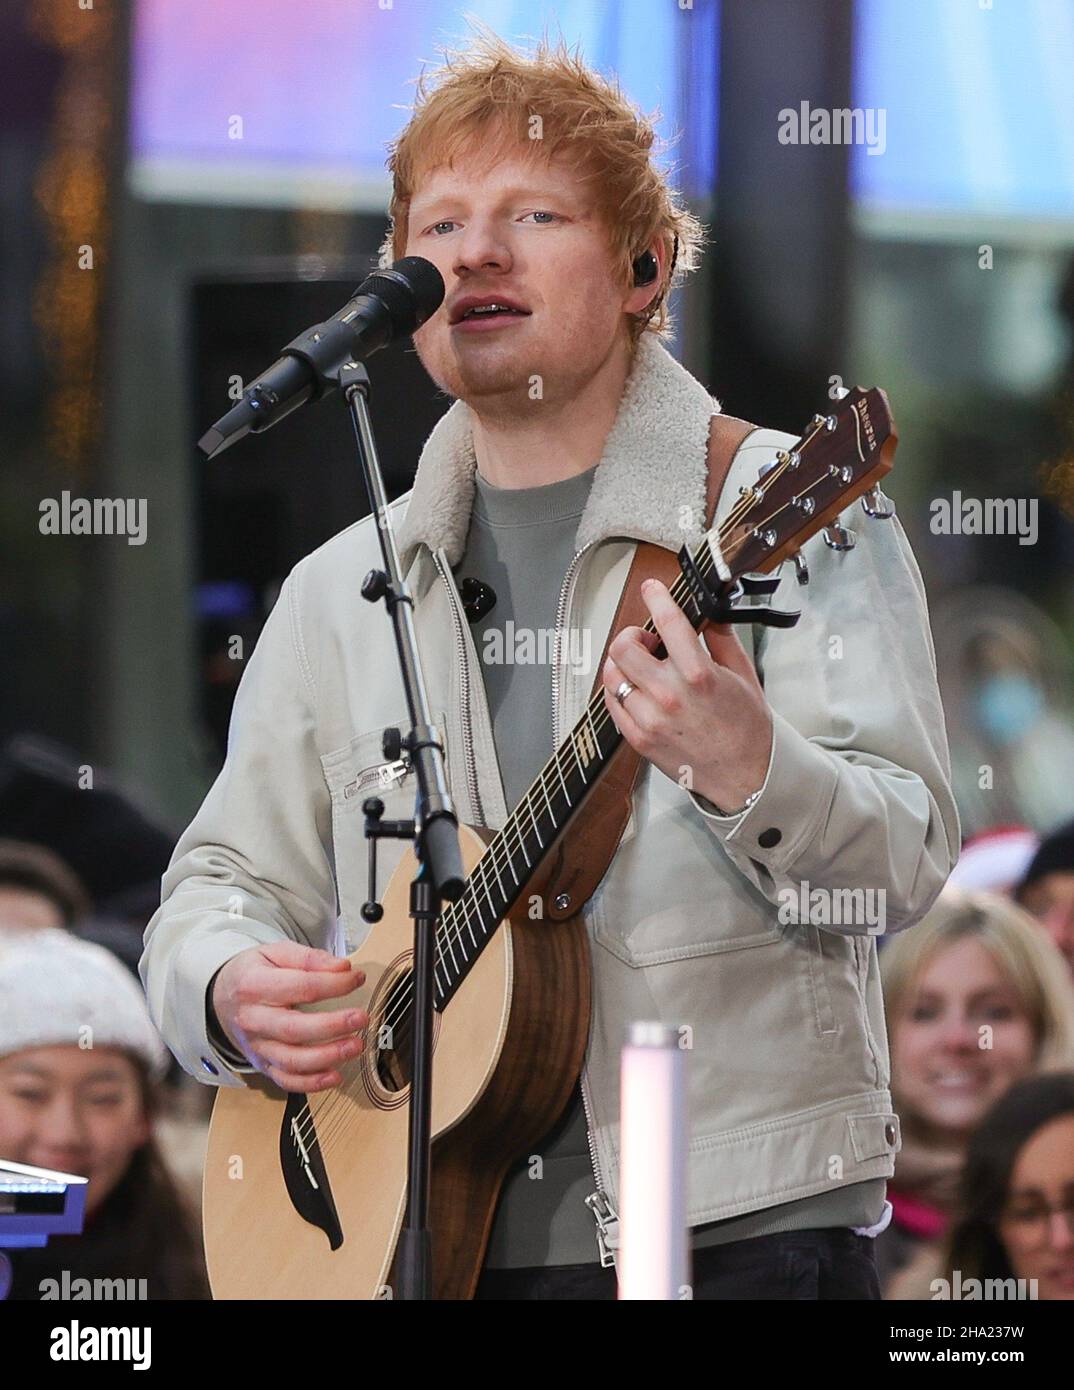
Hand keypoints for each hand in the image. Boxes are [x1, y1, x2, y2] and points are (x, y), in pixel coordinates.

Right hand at [211, 941, 367, 1092]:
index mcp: (254, 985)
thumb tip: (342, 967)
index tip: (357, 978)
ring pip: (291, 1060)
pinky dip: (311, 1084)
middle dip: (332, 1026)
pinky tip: (335, 1076)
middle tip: (361, 1018)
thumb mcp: (275, 953)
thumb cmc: (253, 974)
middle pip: (293, 1028)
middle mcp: (252, 1019)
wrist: (221, 997)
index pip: (300, 986)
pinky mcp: (262, 1064)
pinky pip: (285, 1080)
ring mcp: (256, 1046)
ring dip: (327, 1057)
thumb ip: (309, 958)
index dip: (333, 984)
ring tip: (356, 1046)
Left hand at [601, 577, 772, 808]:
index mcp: (699, 674)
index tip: (652, 589)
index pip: (668, 621)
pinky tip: (634, 688)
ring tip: (642, 667)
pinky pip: (611, 703)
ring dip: (624, 663)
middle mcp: (669, 695)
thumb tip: (709, 612)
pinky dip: (618, 689)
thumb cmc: (748, 729)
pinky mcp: (639, 738)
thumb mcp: (744, 675)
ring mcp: (650, 718)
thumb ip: (722, 639)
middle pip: (624, 646)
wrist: (746, 777)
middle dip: (634, 634)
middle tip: (648, 640)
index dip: (656, 597)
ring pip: (612, 674)